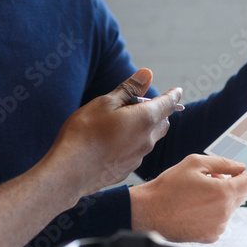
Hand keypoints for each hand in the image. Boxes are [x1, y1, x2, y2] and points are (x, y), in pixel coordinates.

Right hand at [44, 68, 182, 197]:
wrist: (69, 173)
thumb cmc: (85, 133)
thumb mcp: (105, 103)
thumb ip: (129, 89)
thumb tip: (147, 74)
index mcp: (145, 120)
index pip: (168, 103)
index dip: (173, 95)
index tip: (177, 90)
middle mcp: (147, 140)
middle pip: (162, 123)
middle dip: (158, 112)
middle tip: (142, 105)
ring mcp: (138, 158)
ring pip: (149, 139)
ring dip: (144, 129)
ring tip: (123, 123)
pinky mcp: (127, 170)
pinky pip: (136, 153)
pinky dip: (132, 144)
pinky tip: (111, 144)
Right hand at [129, 154, 246, 242]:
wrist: (149, 213)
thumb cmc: (168, 187)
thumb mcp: (194, 163)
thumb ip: (222, 163)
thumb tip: (241, 167)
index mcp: (224, 192)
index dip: (245, 176)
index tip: (238, 175)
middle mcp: (225, 212)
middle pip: (240, 195)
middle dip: (228, 187)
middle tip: (206, 182)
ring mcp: (218, 227)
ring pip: (229, 209)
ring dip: (220, 201)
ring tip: (196, 197)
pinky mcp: (210, 237)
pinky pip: (220, 222)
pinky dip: (212, 215)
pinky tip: (194, 210)